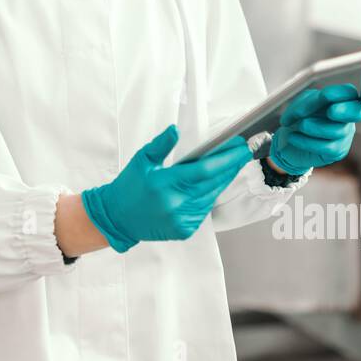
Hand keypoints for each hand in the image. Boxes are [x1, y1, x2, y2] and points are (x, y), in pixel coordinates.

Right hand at [81, 125, 252, 252]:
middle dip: (231, 166)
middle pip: (213, 183)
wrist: (118, 218)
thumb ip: (161, 145)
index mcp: (165, 184)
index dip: (226, 159)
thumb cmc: (129, 186)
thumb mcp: (142, 160)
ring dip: (223, 180)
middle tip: (242, 152)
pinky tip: (213, 184)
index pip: (205, 170)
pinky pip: (204, 210)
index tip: (239, 147)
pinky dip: (210, 196)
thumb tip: (175, 130)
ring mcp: (182, 220)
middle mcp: (176, 204)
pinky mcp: (185, 230)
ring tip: (231, 165)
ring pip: (211, 196)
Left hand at [269, 63, 360, 174]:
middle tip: (332, 111)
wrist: (286, 141)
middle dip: (345, 110)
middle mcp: (350, 114)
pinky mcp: (338, 151)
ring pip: (338, 130)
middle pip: (357, 111)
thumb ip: (314, 98)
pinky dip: (306, 140)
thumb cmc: (298, 116)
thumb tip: (324, 98)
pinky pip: (326, 146)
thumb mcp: (302, 101)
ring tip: (300, 125)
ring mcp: (346, 133)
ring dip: (315, 126)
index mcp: (345, 98)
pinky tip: (293, 137)